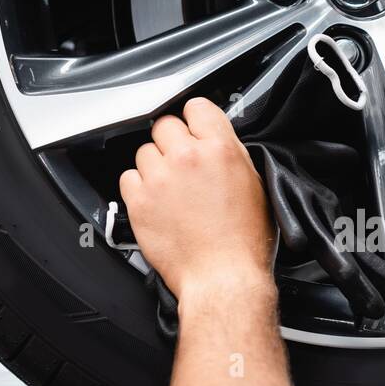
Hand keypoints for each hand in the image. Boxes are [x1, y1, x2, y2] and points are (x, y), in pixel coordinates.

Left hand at [120, 99, 275, 303]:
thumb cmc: (244, 244)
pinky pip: (128, 178)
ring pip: (145, 151)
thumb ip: (233, 156)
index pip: (196, 106)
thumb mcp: (256, 187)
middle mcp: (187, 158)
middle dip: (173, 142)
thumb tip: (219, 143)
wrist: (223, 279)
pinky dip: (139, 188)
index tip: (194, 129)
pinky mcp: (139, 201)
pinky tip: (157, 202)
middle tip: (182, 165)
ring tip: (171, 190)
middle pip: (165, 125)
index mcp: (221, 149)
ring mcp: (160, 179)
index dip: (195, 120)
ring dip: (155, 166)